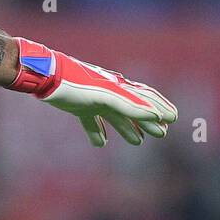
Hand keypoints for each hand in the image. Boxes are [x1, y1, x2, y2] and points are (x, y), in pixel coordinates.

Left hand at [9, 37, 176, 146]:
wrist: (46, 76)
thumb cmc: (76, 84)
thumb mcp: (106, 96)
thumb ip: (130, 106)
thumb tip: (156, 115)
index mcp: (119, 88)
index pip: (145, 98)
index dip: (160, 108)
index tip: (173, 118)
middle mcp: (110, 92)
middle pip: (133, 108)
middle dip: (148, 121)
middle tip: (160, 134)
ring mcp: (94, 99)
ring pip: (115, 116)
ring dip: (127, 128)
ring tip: (137, 141)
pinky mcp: (78, 106)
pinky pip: (91, 121)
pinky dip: (97, 131)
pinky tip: (100, 143)